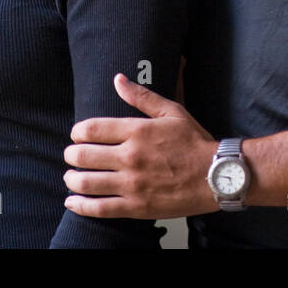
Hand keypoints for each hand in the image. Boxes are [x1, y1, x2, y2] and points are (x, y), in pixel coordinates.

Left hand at [63, 73, 219, 219]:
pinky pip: (98, 208)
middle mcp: (131, 157)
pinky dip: (79, 205)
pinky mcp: (135, 207)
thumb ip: (142, 96)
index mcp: (138, 132)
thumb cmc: (195, 143)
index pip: (90, 129)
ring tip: (72, 176)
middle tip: (72, 155)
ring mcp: (132, 184)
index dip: (77, 132)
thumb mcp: (172, 112)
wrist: (216, 176)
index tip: (78, 135)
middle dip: (71, 154)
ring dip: (72, 179)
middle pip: (82, 155)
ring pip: (86, 182)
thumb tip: (118, 79)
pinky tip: (73, 201)